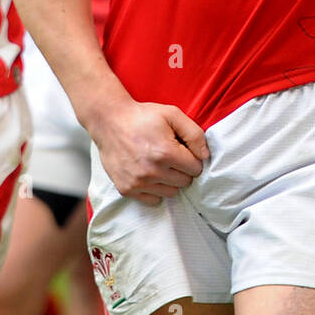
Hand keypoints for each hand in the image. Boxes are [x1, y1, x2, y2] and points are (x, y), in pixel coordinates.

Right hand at [91, 98, 209, 204]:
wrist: (109, 122)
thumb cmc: (143, 116)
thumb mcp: (172, 114)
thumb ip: (194, 134)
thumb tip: (205, 156)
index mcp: (165, 152)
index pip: (196, 168)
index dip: (193, 158)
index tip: (184, 150)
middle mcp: (152, 171)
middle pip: (185, 182)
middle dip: (183, 169)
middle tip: (172, 156)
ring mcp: (138, 182)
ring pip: (171, 193)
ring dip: (170, 181)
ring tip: (160, 164)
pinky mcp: (127, 189)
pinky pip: (153, 200)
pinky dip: (155, 189)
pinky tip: (150, 173)